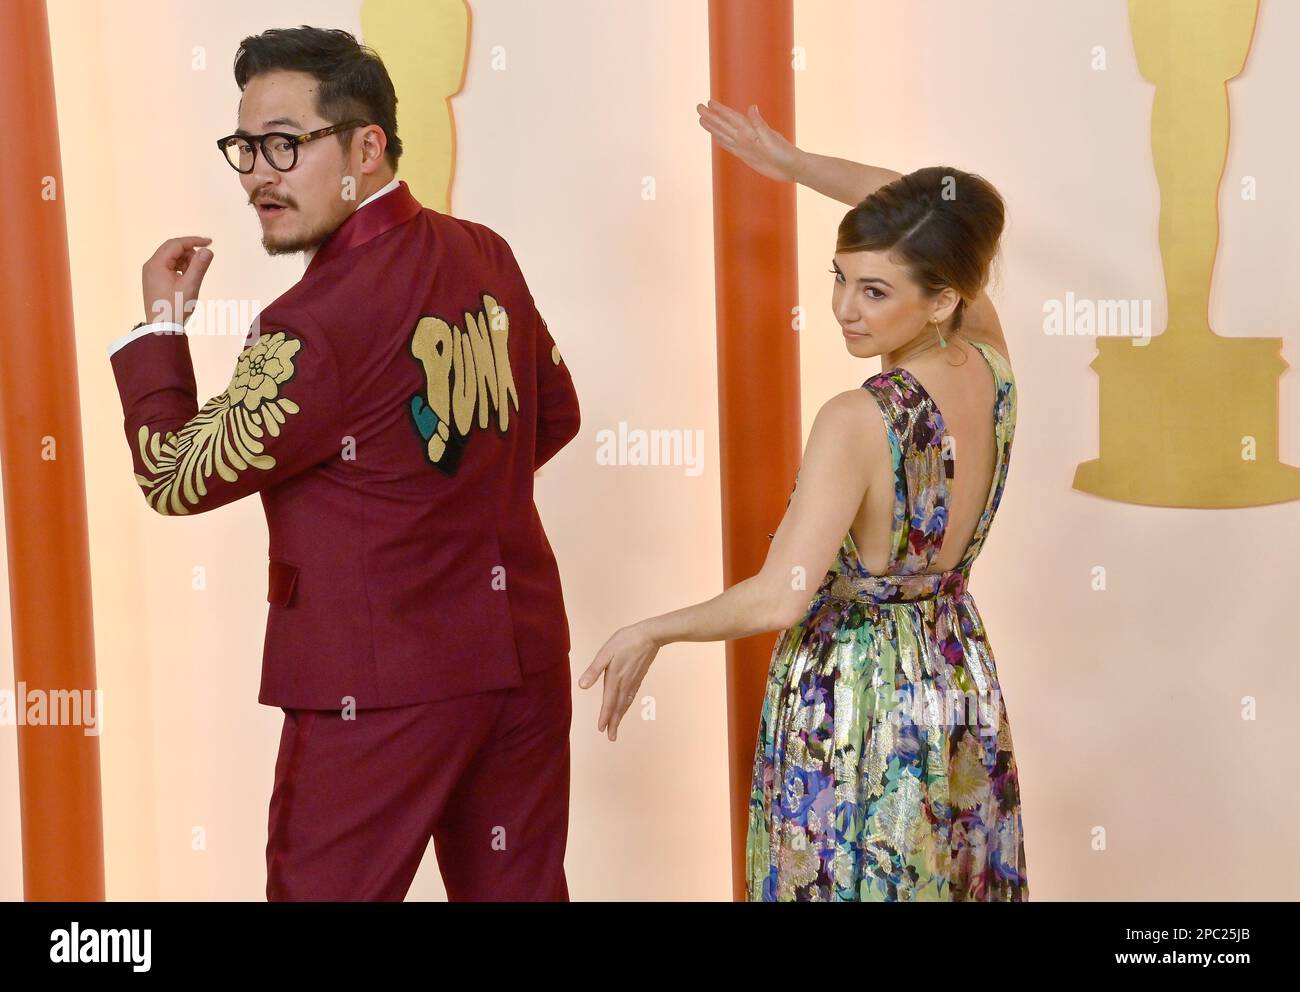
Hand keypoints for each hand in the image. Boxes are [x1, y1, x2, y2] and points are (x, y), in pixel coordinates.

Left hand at [142, 235, 213, 325]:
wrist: (162, 328)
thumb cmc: (175, 307)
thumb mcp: (190, 285)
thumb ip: (199, 266)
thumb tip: (208, 250)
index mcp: (156, 264)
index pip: (176, 244)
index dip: (194, 241)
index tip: (210, 242)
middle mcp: (151, 265)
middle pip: (172, 249)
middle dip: (190, 252)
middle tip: (203, 261)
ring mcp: (151, 273)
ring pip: (171, 257)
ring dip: (185, 261)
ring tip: (194, 274)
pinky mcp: (154, 280)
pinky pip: (168, 266)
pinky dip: (180, 268)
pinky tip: (187, 278)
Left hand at [578, 623, 661, 741]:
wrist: (650, 635)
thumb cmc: (625, 641)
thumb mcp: (605, 653)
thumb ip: (594, 670)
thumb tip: (582, 686)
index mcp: (615, 679)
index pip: (608, 703)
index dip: (604, 717)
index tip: (601, 730)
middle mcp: (625, 684)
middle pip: (618, 708)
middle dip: (614, 723)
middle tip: (611, 738)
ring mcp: (633, 682)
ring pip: (626, 704)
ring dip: (620, 716)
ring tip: (616, 727)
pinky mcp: (639, 677)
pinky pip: (631, 696)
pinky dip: (627, 706)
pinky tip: (626, 706)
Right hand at [695, 99, 801, 182]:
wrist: (792, 167)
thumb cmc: (784, 152)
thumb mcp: (771, 138)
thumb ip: (759, 123)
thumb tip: (752, 107)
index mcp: (751, 130)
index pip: (731, 118)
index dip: (720, 111)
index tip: (708, 103)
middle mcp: (746, 136)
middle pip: (724, 124)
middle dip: (712, 117)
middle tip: (698, 107)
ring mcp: (746, 146)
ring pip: (725, 135)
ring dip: (714, 128)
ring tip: (702, 120)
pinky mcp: (747, 156)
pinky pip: (730, 147)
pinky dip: (722, 142)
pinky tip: (716, 138)